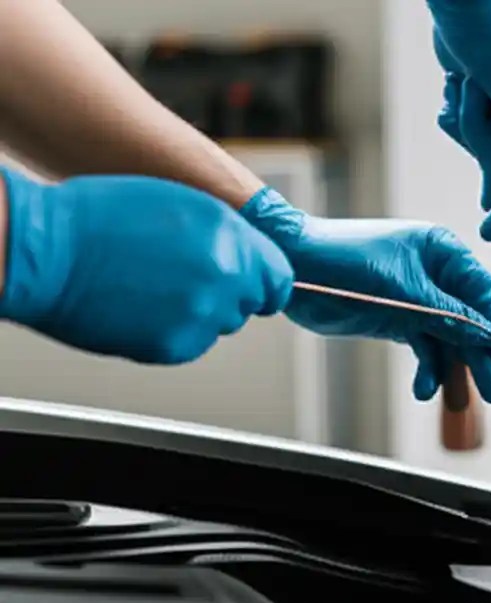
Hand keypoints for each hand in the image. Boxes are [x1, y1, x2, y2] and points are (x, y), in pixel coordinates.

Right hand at [0, 167, 292, 363]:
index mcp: (232, 238)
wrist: (48, 252)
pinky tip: (139, 309)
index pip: (279, 279)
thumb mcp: (183, 205)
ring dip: (198, 313)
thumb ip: (229, 236)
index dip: (265, 284)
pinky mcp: (174, 345)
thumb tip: (254, 261)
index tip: (253, 286)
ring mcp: (201, 315)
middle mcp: (225, 278)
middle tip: (182, 281)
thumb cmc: (103, 218)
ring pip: (219, 325)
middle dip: (226, 296)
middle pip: (249, 304)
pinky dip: (172, 333)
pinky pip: (189, 343)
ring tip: (153, 289)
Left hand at [240, 187, 490, 402]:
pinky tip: (425, 388)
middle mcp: (437, 274)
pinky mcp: (401, 319)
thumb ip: (447, 315)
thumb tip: (485, 334)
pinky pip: (426, 348)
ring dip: (459, 368)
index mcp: (443, 251)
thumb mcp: (402, 290)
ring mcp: (420, 299)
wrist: (294, 267)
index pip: (484, 292)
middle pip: (472, 320)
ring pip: (452, 339)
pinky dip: (428, 369)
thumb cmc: (342, 259)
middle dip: (486, 355)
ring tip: (470, 399)